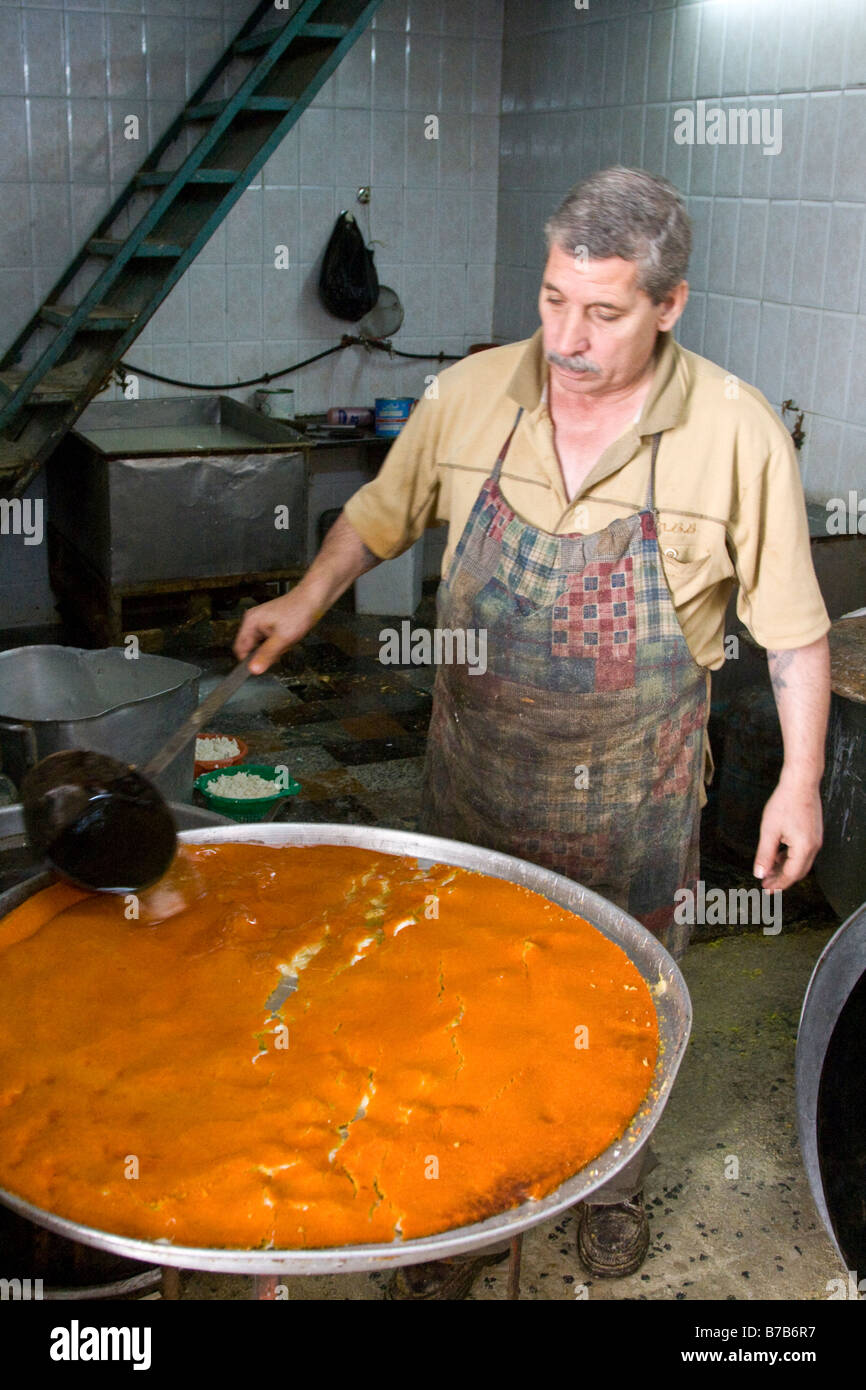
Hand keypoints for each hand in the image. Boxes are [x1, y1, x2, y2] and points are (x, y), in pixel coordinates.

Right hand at [233, 590, 319, 673]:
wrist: (312, 599)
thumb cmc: (299, 612)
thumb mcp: (283, 638)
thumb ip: (267, 655)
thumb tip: (253, 669)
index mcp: (251, 622)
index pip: (240, 649)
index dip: (249, 661)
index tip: (260, 668)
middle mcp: (253, 621)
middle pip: (251, 648)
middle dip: (266, 654)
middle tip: (280, 649)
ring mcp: (261, 622)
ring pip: (261, 646)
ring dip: (274, 649)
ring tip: (286, 641)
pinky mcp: (270, 624)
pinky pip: (269, 641)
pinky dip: (278, 644)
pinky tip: (288, 639)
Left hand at [753, 777, 822, 891]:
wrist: (801, 782)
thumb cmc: (785, 803)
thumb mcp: (769, 831)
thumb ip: (765, 854)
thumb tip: (759, 873)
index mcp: (804, 848)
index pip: (791, 875)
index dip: (778, 884)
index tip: (765, 889)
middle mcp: (814, 847)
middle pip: (798, 872)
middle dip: (782, 880)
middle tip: (767, 885)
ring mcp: (816, 840)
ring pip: (800, 863)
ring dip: (785, 869)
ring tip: (769, 872)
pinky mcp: (813, 833)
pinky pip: (802, 852)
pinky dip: (790, 858)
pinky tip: (778, 857)